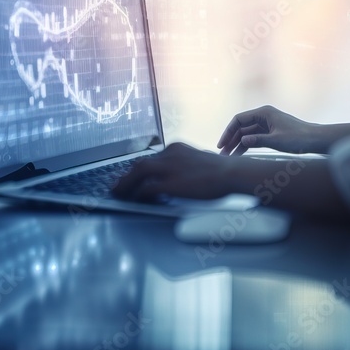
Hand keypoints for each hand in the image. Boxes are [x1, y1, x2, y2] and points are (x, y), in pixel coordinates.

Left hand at [112, 142, 236, 200]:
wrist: (231, 172)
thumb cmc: (221, 171)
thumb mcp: (198, 161)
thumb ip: (184, 166)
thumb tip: (177, 178)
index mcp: (176, 148)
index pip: (151, 158)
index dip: (139, 169)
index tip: (132, 176)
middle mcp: (169, 154)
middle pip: (141, 164)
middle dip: (128, 176)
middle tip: (118, 185)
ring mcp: (169, 168)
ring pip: (138, 173)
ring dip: (126, 184)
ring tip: (118, 193)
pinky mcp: (171, 183)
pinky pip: (147, 189)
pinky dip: (138, 194)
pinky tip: (135, 200)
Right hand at [217, 105, 324, 155]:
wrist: (315, 139)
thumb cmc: (299, 138)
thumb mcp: (277, 141)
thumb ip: (258, 141)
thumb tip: (242, 141)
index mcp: (264, 113)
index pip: (239, 120)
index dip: (228, 132)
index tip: (221, 145)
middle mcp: (264, 116)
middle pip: (241, 127)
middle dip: (231, 140)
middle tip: (222, 154)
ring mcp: (267, 124)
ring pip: (247, 134)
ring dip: (237, 144)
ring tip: (229, 158)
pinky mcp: (271, 132)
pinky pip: (254, 138)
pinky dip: (247, 146)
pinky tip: (240, 155)